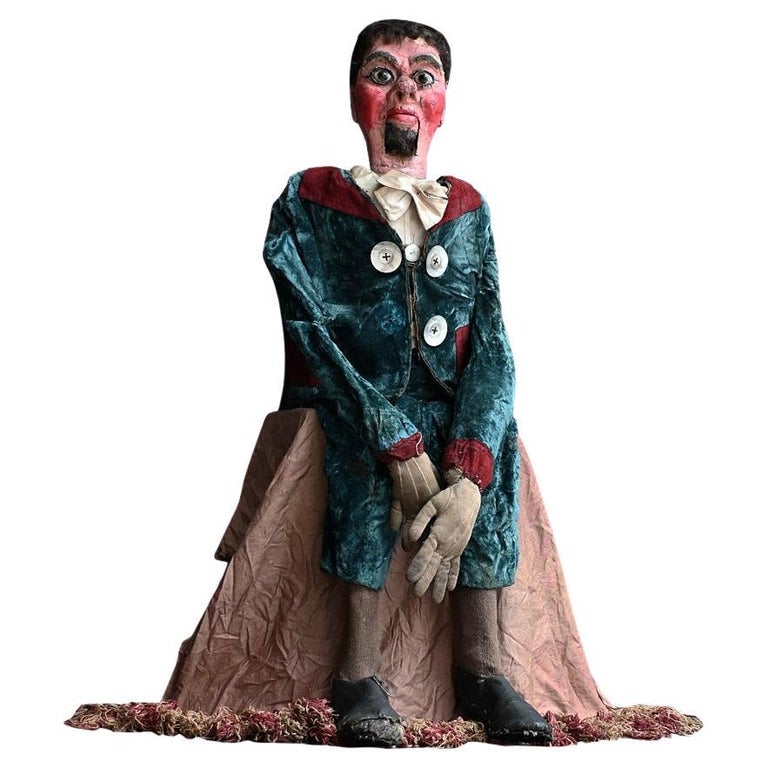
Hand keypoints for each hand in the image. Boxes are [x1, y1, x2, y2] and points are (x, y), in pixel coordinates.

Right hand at [388, 453, 441, 548]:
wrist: (409, 458)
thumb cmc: (424, 469)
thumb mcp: (434, 483)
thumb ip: (436, 498)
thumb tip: (438, 506)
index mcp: (434, 502)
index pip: (436, 523)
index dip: (435, 534)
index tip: (437, 546)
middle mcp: (424, 505)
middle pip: (424, 528)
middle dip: (423, 543)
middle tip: (422, 555)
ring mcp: (411, 503)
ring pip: (410, 526)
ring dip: (408, 539)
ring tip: (407, 549)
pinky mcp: (400, 499)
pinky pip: (398, 516)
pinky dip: (396, 524)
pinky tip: (395, 533)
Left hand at [405, 477, 480, 601]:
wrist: (469, 497)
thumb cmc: (448, 499)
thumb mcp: (432, 504)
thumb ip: (421, 521)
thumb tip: (410, 536)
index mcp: (439, 534)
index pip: (426, 554)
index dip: (418, 566)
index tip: (409, 578)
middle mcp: (448, 545)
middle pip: (435, 566)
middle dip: (425, 581)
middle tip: (416, 594)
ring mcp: (455, 548)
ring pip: (446, 570)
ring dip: (440, 585)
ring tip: (435, 600)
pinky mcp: (460, 548)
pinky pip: (457, 566)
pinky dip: (454, 577)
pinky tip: (451, 589)